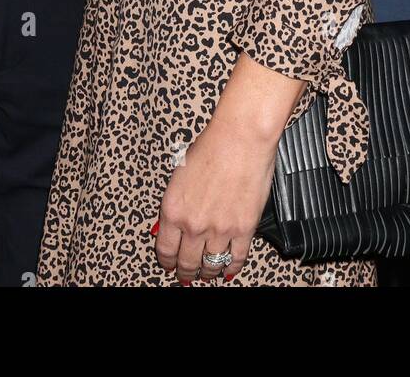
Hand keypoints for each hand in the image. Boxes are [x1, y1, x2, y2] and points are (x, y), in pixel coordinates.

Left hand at [154, 51, 305, 283]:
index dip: (168, 263)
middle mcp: (193, 224)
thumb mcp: (180, 174)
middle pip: (187, 263)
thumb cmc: (211, 146)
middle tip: (188, 274)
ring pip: (211, 264)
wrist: (240, 136)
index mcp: (173, 210)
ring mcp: (219, 229)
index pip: (165, 250)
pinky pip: (236, 258)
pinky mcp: (243, 228)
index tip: (170, 265)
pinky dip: (232, 267)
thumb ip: (175, 205)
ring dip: (209, 272)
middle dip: (186, 272)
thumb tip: (167, 228)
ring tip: (209, 273)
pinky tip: (229, 268)